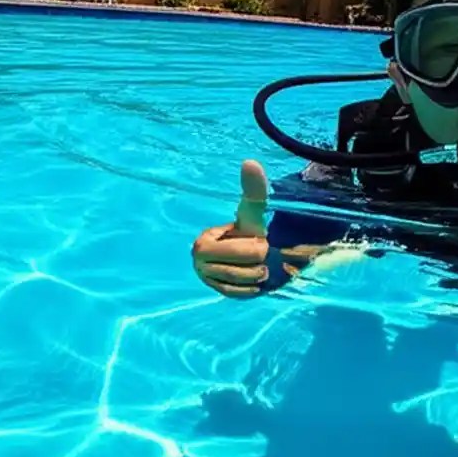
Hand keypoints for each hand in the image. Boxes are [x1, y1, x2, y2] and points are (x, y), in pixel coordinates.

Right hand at [191, 160, 320, 297]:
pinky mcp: (216, 292)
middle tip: (256, 253)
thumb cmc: (249, 229)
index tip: (258, 241)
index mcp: (202, 243)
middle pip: (243, 269)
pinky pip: (240, 294)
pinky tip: (253, 279)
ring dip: (257, 275)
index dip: (255, 247)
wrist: (249, 251)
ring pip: (244, 283)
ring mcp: (206, 280)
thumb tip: (251, 162)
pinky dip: (251, 288)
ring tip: (255, 265)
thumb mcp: (252, 212)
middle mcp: (198, 263)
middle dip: (258, 261)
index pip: (242, 251)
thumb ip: (253, 190)